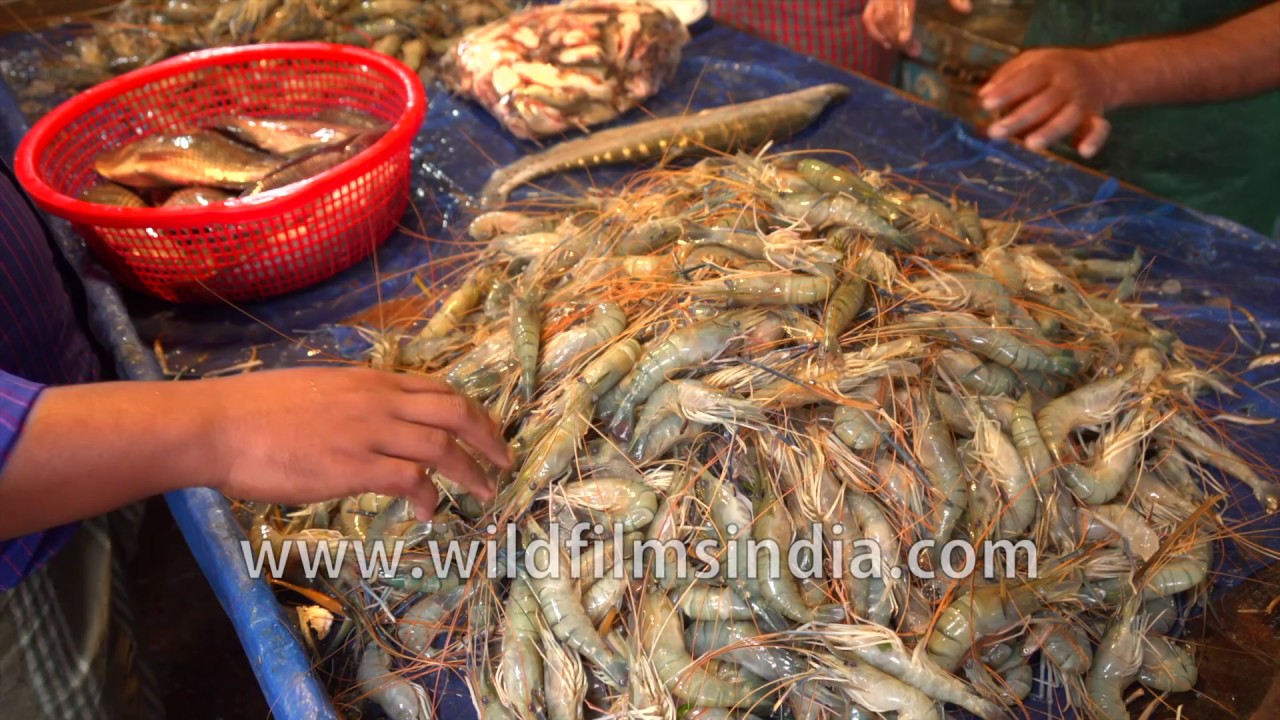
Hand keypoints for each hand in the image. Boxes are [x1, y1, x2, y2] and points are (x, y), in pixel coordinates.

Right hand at [205, 367, 511, 519]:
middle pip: (455, 411)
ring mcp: (368, 432)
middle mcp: (378, 401)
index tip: (485, 430)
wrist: (218, 424)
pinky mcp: (353, 466)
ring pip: (442, 446)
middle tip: (505, 461)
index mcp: (369, 380)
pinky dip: (429, 497)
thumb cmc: (255, 409)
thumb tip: (368, 417)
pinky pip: (410, 480)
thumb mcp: (316, 388)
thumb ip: (351, 400)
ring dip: (471, 471)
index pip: (437, 388)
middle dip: (489, 436)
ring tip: (485, 493)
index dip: (470, 411)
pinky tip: (430, 513)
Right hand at [863, 0, 971, 55]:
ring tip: (904, 48)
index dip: (903, 24)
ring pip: (877, 18)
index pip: (903, 6)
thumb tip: (966, 10)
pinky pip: (868, 17)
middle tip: (915, 51)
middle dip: (898, 36)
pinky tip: (886, 44)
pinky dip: (874, 31)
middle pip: (888, 17)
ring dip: (888, 36)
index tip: (905, 41)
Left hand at [978, 48, 1114, 157]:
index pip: (1027, 78)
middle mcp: (1067, 85)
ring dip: (1051, 131)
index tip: (985, 104)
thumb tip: (983, 95)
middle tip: (995, 132)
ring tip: (1031, 144)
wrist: (1100, 71)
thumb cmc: (1053, 69)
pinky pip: (1099, 129)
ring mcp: (1082, 103)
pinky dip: (1095, 140)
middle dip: (1019, 118)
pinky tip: (1083, 152)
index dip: (1007, 91)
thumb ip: (1007, 75)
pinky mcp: (1094, 118)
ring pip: (1067, 117)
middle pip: (1044, 102)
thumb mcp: (1031, 60)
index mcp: (1049, 67)